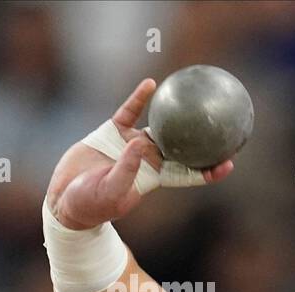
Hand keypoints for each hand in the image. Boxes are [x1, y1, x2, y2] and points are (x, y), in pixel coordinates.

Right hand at [45, 78, 233, 229]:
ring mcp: (132, 144)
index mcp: (155, 178)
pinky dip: (140, 98)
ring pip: (160, 125)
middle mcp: (149, 160)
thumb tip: (140, 144)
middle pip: (183, 148)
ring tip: (193, 96)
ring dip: (176, 113)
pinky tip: (151, 84)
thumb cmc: (91, 204)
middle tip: (224, 124)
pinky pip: (130, 110)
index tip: (229, 162)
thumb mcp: (111, 191)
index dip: (209, 170)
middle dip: (203, 139)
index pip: (189, 174)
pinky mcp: (114, 132)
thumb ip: (126, 169)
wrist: (64, 197)